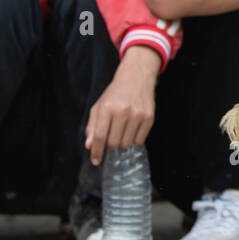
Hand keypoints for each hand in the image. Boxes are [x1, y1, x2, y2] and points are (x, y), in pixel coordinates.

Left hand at [84, 47, 160, 165]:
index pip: (99, 136)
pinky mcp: (149, 117)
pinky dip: (134, 139)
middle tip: (111, 136)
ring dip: (122, 142)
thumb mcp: (99, 106)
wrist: (136, 78)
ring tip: (122, 130)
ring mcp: (137, 114)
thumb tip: (89, 146)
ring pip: (126, 143)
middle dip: (110, 144)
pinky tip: (132, 128)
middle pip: (113, 143)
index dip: (96, 151)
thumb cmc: (115, 95)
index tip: (95, 161)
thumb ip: (92, 126)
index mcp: (106, 107)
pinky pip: (140, 140)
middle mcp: (122, 110)